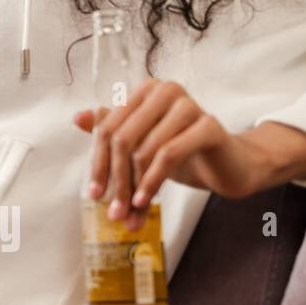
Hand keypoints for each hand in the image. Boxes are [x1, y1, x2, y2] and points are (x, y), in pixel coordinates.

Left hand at [72, 79, 273, 230]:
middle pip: (122, 139)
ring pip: (143, 150)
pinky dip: (153, 181)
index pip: (107, 129)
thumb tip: (76, 117)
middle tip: (114, 211)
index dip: (98, 163)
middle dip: (116, 179)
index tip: (95, 194)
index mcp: (144, 91)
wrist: (228, 165)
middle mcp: (164, 90)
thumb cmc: (180, 152)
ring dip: (134, 187)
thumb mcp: (141, 145)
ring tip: (131, 213)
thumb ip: (111, 131)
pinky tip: (146, 202)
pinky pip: (168, 154)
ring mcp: (188, 105)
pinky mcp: (209, 125)